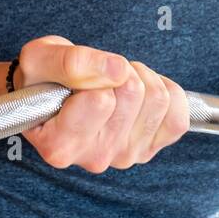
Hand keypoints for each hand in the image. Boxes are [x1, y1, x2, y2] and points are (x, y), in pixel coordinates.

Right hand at [15, 36, 188, 172]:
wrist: (51, 95)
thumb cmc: (42, 79)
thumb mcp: (40, 58)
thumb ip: (72, 63)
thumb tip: (118, 69)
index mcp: (60, 144)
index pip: (101, 99)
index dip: (94, 72)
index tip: (78, 77)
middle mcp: (94, 158)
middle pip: (132, 93)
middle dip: (119, 71)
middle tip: (98, 76)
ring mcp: (124, 156)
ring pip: (157, 99)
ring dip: (139, 77)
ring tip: (113, 82)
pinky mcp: (149, 149)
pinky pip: (178, 115)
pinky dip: (164, 90)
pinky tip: (138, 93)